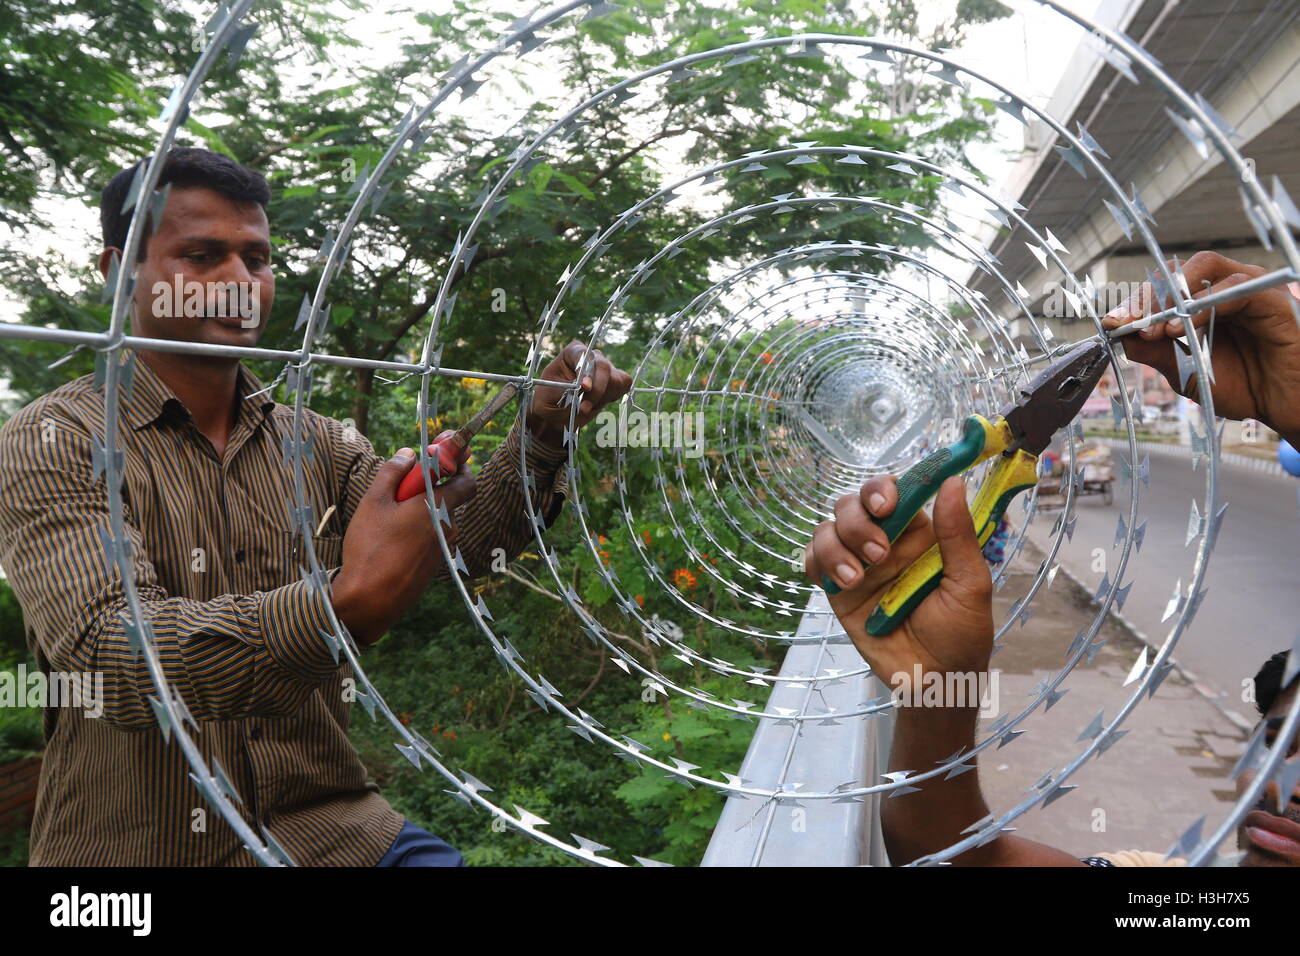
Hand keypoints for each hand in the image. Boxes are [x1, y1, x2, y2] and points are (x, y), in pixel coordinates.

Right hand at [331, 446, 476, 645]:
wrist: (370, 601)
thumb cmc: (371, 548)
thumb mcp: (375, 502)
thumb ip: (393, 473)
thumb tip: (409, 453)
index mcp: (438, 507)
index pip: (466, 479)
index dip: (458, 464)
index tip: (442, 456)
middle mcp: (447, 527)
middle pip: (448, 498)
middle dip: (429, 487)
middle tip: (401, 487)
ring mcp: (443, 548)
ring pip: (436, 519)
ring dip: (419, 511)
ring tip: (387, 519)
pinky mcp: (434, 565)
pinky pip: (430, 538)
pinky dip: (416, 531)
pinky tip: (389, 541)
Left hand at [527, 340, 632, 446]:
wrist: (557, 415)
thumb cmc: (550, 400)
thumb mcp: (550, 395)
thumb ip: (567, 389)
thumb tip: (585, 388)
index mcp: (572, 352)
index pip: (584, 355)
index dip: (586, 371)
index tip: (584, 387)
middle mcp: (591, 356)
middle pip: (603, 366)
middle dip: (597, 390)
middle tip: (584, 408)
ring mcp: (605, 368)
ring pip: (615, 379)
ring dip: (602, 398)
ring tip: (585, 408)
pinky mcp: (615, 380)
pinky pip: (623, 385)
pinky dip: (613, 397)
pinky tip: (597, 404)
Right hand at [804, 475, 993, 695]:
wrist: (934, 682)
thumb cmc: (961, 633)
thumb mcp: (969, 583)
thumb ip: (957, 534)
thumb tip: (953, 480)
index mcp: (918, 534)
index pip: (893, 492)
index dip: (882, 488)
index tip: (886, 505)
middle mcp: (884, 542)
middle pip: (852, 504)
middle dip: (858, 522)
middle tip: (879, 555)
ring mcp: (857, 565)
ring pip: (827, 530)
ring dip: (836, 547)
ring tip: (857, 580)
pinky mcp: (837, 591)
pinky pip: (813, 562)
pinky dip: (817, 563)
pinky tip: (839, 583)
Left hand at [1100, 250, 1299, 445]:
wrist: (1280, 408)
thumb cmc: (1239, 386)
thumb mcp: (1183, 370)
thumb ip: (1151, 350)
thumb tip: (1115, 329)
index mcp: (1207, 298)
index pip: (1166, 281)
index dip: (1138, 298)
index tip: (1116, 323)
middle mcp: (1229, 286)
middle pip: (1181, 268)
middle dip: (1150, 294)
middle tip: (1134, 324)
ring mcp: (1253, 288)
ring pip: (1206, 268)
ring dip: (1172, 296)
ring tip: (1158, 330)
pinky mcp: (1274, 300)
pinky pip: (1236, 288)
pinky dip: (1204, 303)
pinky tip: (1182, 327)